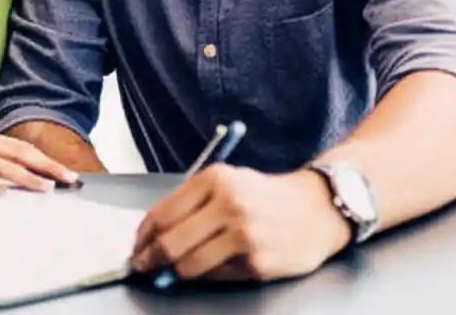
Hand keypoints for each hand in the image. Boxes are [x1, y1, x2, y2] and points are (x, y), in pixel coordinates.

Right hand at [0, 124, 78, 192]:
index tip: (67, 172)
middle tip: (68, 179)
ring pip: (0, 165)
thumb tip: (15, 172)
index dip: (46, 159)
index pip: (22, 148)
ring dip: (25, 177)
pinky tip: (3, 191)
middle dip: (46, 167)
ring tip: (45, 187)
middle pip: (19, 154)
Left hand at [130, 165, 351, 281]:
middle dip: (150, 260)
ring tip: (173, 272)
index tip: (136, 248)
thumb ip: (191, 205)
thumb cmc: (264, 196)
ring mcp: (245, 234)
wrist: (319, 208)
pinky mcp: (259, 262)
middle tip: (143, 268)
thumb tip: (152, 237)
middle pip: (171, 242)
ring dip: (176, 273)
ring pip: (190, 265)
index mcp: (214, 179)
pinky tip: (213, 269)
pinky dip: (209, 276)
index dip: (143, 237)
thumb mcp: (227, 184)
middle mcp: (229, 204)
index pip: (162, 213)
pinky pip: (218, 276)